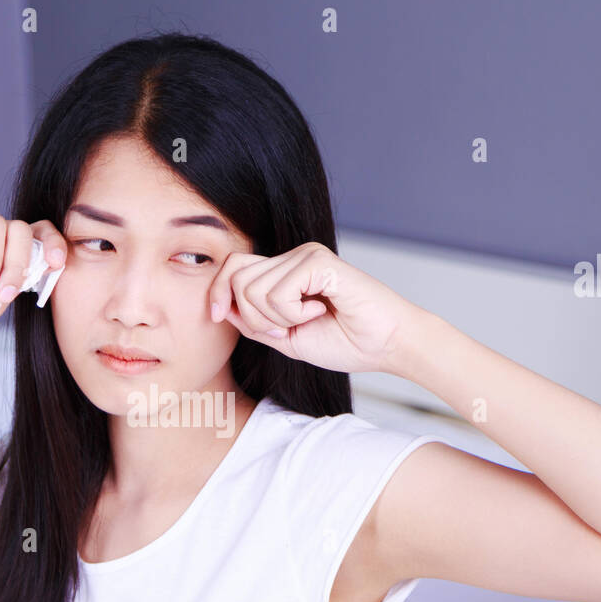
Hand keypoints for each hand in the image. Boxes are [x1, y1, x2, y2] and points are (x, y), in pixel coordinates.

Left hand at [206, 241, 423, 374]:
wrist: (386, 346)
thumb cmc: (346, 342)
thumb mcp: (286, 339)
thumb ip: (254, 323)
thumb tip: (218, 307)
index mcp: (283, 272)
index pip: (233, 268)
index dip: (217, 291)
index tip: (215, 316)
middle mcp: (293, 257)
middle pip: (236, 276)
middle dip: (250, 316)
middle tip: (285, 329)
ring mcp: (306, 255)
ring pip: (253, 289)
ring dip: (276, 319)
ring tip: (308, 319)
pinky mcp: (319, 261)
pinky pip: (278, 292)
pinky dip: (294, 313)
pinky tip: (320, 311)